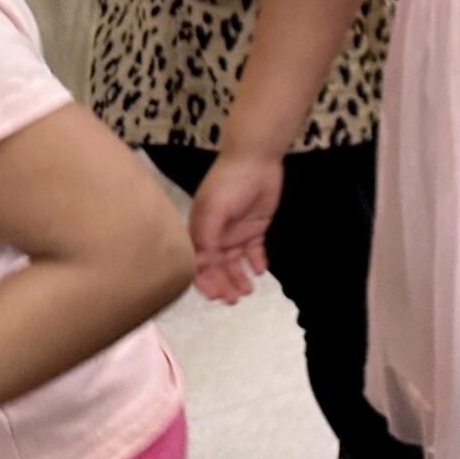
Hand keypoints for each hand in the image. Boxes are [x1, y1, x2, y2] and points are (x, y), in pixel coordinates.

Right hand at [188, 153, 283, 304]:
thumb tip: (201, 266)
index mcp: (199, 232)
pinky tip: (260, 270)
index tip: (215, 295)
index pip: (199, 264)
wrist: (255, 160)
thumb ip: (206, 239)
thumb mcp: (212, 211)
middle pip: (218, 267)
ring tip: (247, 292)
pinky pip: (254, 250)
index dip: (205, 281)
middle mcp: (216, 236)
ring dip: (239, 278)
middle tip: (234, 299)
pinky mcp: (256, 227)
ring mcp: (236, 232)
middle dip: (224, 284)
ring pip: (235, 262)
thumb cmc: (228, 184)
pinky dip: (256, 262)